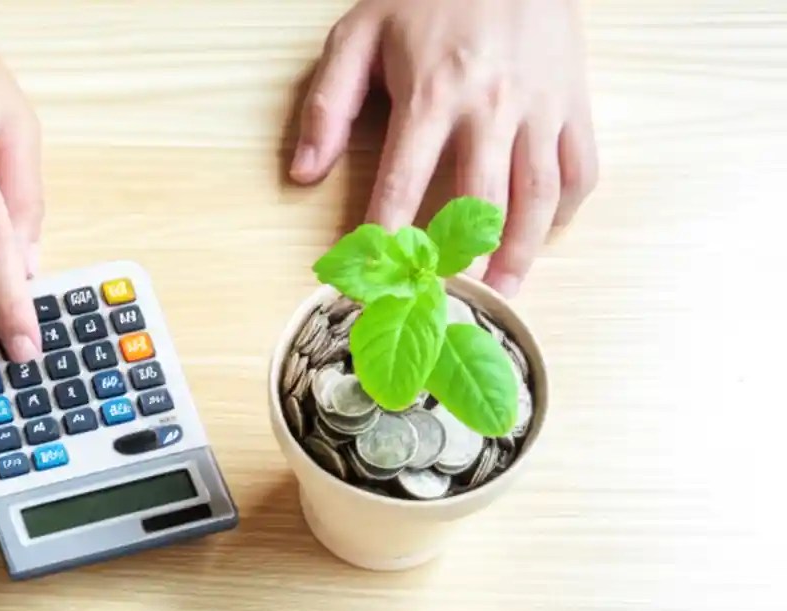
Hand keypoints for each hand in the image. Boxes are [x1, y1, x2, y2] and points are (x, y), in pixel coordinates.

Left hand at [290, 0, 597, 296]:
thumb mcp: (358, 33)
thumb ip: (327, 105)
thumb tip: (302, 174)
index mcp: (431, 94)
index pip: (402, 184)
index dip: (386, 238)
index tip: (371, 281)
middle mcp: (490, 107)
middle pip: (480, 202)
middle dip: (463, 261)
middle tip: (448, 306)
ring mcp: (539, 107)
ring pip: (538, 196)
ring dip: (522, 253)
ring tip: (504, 294)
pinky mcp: (573, 103)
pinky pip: (579, 168)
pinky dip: (565, 209)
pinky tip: (542, 235)